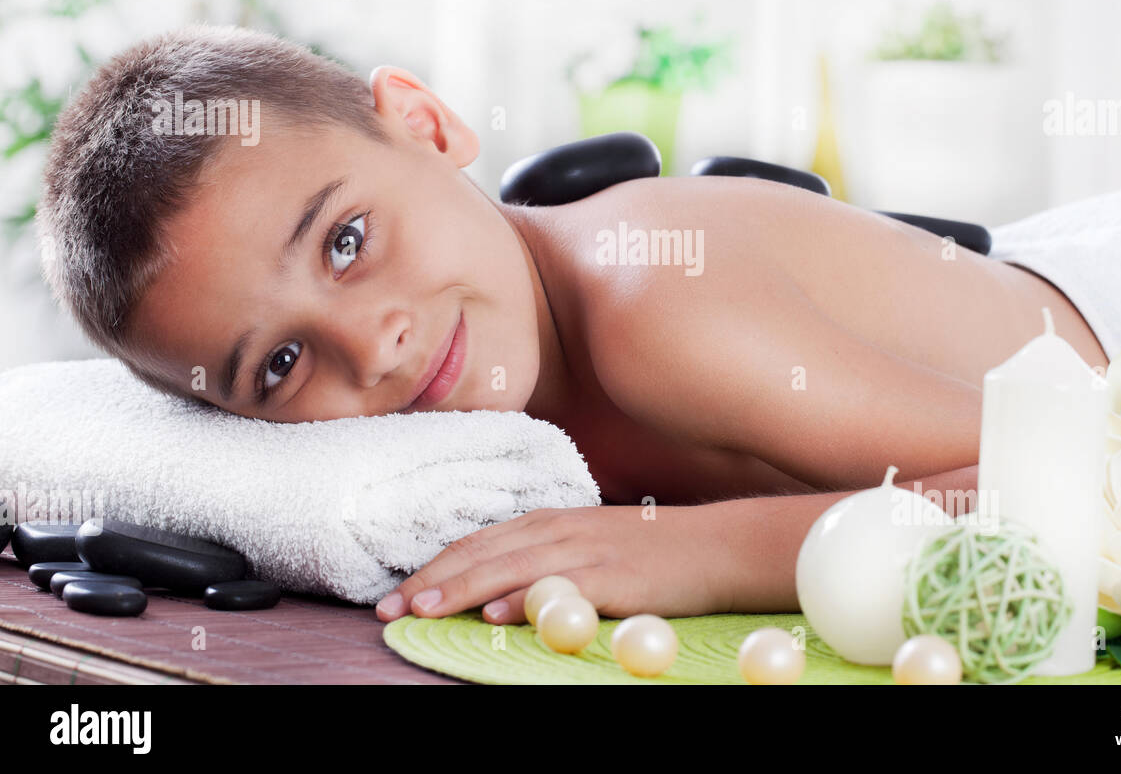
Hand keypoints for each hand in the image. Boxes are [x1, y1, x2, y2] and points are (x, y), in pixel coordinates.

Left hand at [374, 503, 736, 624]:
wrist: (716, 546)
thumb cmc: (653, 551)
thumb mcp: (591, 542)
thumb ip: (546, 558)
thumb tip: (497, 589)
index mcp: (551, 520)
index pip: (478, 542)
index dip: (434, 567)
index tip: (398, 595)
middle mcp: (561, 528)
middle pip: (483, 553)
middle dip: (432, 581)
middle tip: (389, 609)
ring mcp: (587, 550)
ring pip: (511, 567)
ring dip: (463, 589)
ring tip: (424, 609)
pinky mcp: (614, 576)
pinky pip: (562, 588)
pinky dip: (527, 599)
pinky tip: (499, 614)